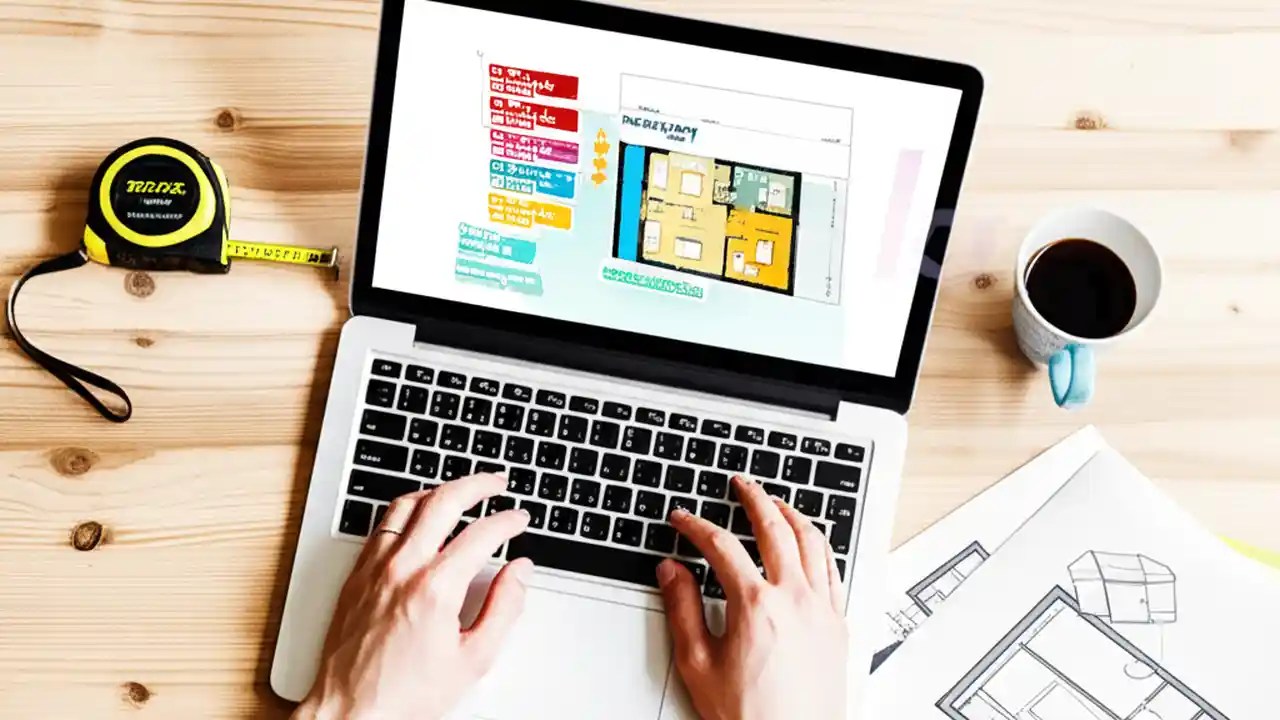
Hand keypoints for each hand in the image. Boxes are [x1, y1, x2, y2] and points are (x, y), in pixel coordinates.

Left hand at [293, 474, 533, 719]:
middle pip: (444, 501)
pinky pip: (383, 524)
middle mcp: (402, 569)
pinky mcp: (357, 574)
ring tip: (460, 490)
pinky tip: (418, 514)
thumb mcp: (473, 660)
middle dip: (478, 485)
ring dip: (439, 490)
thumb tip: (519, 573)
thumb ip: (504, 609)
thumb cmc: (404, 695)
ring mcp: (375, 568)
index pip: (481, 534)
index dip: (508, 521)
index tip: (519, 520)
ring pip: (408, 504)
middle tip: (496, 483)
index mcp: (435, 589)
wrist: (351, 712)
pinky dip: (407, 509)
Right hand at [658, 476, 848, 719]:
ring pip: (813, 541)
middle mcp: (794, 599)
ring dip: (792, 514)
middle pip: (774, 528)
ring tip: (777, 503)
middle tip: (740, 484)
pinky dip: (820, 546)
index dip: (696, 526)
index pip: (721, 545)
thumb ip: (682, 609)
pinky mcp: (838, 624)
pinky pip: (834, 569)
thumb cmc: (750, 717)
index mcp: (755, 605)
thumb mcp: (698, 664)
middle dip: (753, 498)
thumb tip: (671, 572)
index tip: (683, 520)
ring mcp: (822, 609)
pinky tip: (811, 544)